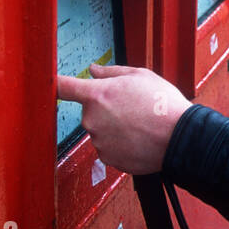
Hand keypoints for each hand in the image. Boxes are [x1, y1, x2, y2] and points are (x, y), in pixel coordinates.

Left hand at [56, 65, 191, 174]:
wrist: (180, 138)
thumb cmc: (163, 103)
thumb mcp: (140, 76)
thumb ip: (111, 72)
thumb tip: (93, 70)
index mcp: (97, 95)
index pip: (63, 87)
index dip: (54, 83)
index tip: (48, 83)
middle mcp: (92, 119)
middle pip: (90, 111)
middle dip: (106, 108)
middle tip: (132, 107)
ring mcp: (99, 141)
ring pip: (101, 131)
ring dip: (114, 127)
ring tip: (140, 124)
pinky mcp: (108, 159)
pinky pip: (109, 148)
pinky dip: (120, 144)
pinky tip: (138, 139)